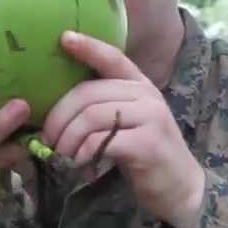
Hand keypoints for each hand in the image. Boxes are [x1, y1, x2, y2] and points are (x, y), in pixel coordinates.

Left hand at [39, 31, 204, 227]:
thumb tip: (56, 110)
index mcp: (139, 85)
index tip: (63, 38)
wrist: (180, 188)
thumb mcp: (126, 123)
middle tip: (46, 140)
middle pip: (87, 93)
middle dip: (59, 117)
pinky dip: (82, 153)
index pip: (112, 57)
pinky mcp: (148, 143)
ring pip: (91, 116)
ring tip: (61, 156)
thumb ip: (102, 108)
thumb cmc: (144, 155)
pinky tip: (79, 165)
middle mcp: (146, 95)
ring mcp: (150, 117)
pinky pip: (101, 141)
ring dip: (67, 139)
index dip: (88, 46)